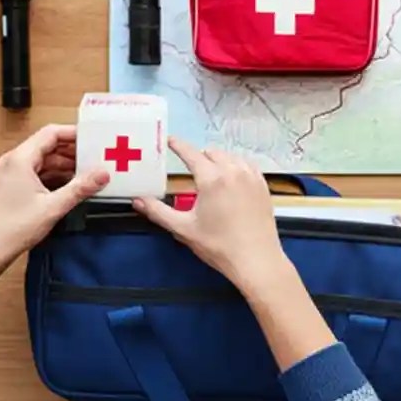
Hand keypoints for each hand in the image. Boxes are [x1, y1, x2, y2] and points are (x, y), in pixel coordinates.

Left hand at [0, 124, 108, 279]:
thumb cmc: (12, 229)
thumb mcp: (53, 207)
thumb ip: (80, 188)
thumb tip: (102, 174)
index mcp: (20, 159)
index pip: (51, 133)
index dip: (73, 134)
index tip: (93, 139)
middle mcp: (13, 162)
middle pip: (47, 145)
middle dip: (72, 150)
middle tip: (95, 156)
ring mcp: (11, 174)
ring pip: (42, 160)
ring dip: (64, 164)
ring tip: (87, 171)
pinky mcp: (12, 186)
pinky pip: (36, 172)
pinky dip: (54, 175)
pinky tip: (70, 185)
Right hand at [133, 138, 289, 293]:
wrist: (256, 260)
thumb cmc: (218, 245)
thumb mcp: (184, 228)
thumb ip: (158, 211)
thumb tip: (138, 200)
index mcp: (212, 178)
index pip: (191, 153)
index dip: (178, 145)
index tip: (170, 140)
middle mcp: (233, 171)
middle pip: (211, 153)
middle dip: (199, 157)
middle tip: (191, 171)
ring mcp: (251, 177)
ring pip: (231, 157)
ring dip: (218, 161)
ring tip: (211, 176)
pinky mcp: (263, 185)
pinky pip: (247, 166)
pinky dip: (236, 167)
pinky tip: (232, 180)